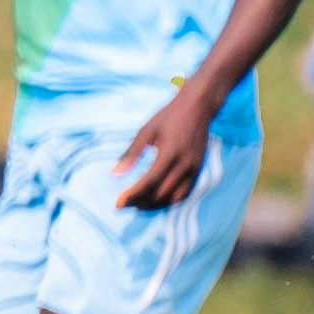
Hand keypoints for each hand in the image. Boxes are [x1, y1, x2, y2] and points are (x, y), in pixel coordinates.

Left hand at [112, 85, 220, 209]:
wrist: (198, 108)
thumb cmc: (169, 117)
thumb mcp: (147, 131)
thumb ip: (132, 153)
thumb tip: (115, 173)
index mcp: (170, 153)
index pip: (149, 181)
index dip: (133, 195)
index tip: (118, 203)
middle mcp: (185, 164)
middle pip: (161, 193)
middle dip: (141, 202)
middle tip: (124, 204)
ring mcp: (194, 169)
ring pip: (174, 198)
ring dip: (155, 205)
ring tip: (137, 205)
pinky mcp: (199, 170)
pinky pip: (185, 193)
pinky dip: (169, 201)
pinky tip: (155, 200)